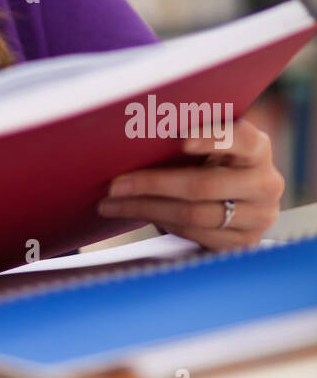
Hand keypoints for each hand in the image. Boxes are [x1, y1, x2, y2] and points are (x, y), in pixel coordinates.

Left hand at [96, 117, 284, 250]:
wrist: (240, 197)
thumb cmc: (213, 160)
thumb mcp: (211, 144)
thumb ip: (189, 137)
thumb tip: (132, 133)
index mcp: (258, 149)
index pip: (242, 139)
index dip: (212, 139)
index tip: (180, 141)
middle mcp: (265, 184)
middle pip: (203, 185)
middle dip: (152, 184)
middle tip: (115, 183)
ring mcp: (258, 218)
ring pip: (193, 215)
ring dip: (146, 208)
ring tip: (112, 202)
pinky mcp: (244, 243)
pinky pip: (194, 235)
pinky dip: (160, 222)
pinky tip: (136, 213)